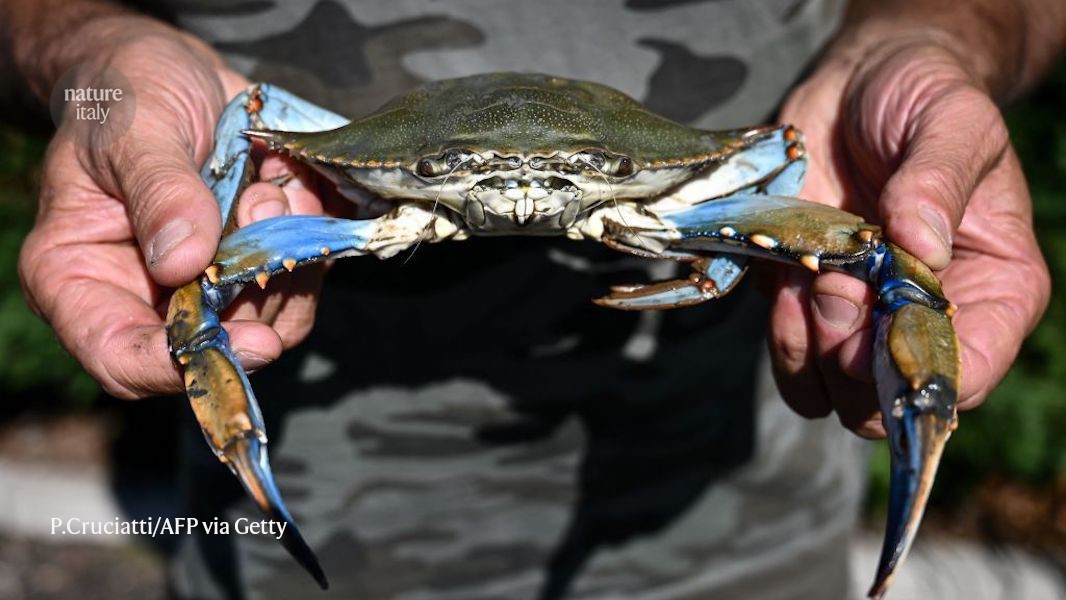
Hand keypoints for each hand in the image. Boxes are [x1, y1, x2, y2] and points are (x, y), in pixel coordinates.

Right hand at [17, 17, 325, 398]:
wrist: (171, 69)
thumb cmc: (127, 93)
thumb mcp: (134, 129)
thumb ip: (159, 192)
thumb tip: (183, 262)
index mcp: (80, 275)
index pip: (120, 357)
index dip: (181, 366)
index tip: (248, 342)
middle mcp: (145, 294)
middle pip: (212, 347)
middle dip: (256, 292)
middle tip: (264, 210)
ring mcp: (207, 284)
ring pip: (269, 317)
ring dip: (287, 255)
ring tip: (268, 185)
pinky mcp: (256, 264)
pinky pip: (300, 279)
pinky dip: (310, 238)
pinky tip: (290, 185)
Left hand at [771, 37, 1049, 436]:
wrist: (857, 84)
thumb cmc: (923, 98)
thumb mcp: (952, 121)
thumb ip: (939, 180)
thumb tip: (920, 245)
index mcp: (993, 289)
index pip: (967, 373)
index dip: (918, 371)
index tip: (880, 327)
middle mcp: (926, 319)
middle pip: (888, 400)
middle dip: (855, 362)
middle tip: (837, 292)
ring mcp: (861, 318)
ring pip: (832, 396)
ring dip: (811, 352)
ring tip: (811, 283)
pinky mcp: (805, 305)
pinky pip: (790, 358)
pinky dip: (780, 334)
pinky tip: (785, 281)